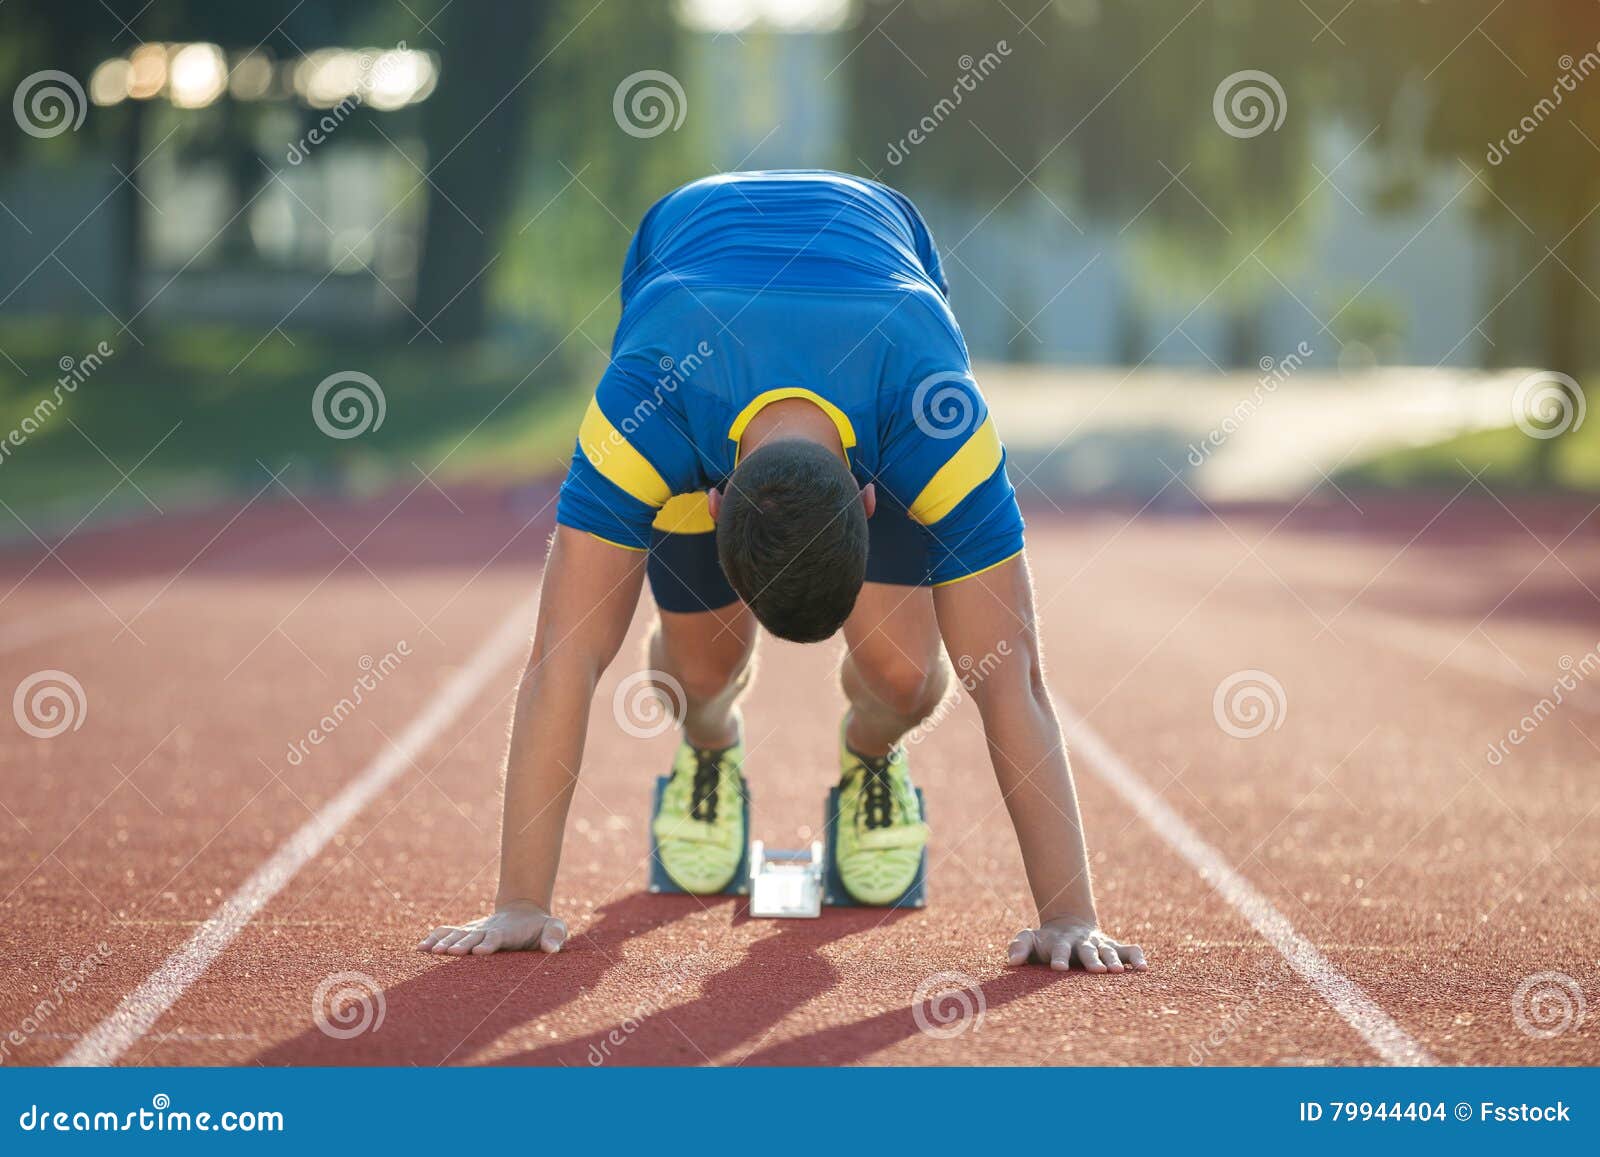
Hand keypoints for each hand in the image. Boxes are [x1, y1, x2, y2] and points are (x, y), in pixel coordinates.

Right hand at [417, 900, 566, 955]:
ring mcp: (475, 930)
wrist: (524, 910)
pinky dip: (434, 938)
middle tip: (451, 953)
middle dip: (462, 944)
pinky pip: (447, 933)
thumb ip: (555, 935)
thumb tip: (552, 949)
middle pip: (473, 937)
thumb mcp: (554, 927)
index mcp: (508, 932)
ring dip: (444, 942)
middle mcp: (487, 930)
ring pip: (457, 934)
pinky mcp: (466, 933)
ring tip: (431, 952)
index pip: (497, 937)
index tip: (480, 951)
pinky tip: (420, 948)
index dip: (489, 943)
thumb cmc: (540, 925)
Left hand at [1007, 918, 1146, 972]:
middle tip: (1096, 970)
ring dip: (1113, 960)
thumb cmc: (1046, 941)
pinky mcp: (1114, 948)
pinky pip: (1128, 951)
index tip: (1057, 967)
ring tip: (1118, 971)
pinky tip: (1143, 968)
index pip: (1059, 950)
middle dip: (1091, 960)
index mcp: (1060, 942)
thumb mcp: (1030, 939)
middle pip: (1087, 951)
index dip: (1059, 957)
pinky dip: (1136, 957)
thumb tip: (1011, 962)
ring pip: (1108, 952)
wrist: (1068, 924)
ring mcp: (1100, 945)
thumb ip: (1020, 947)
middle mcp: (1082, 943)